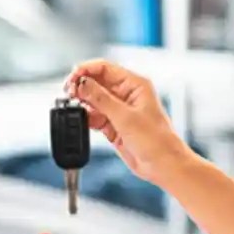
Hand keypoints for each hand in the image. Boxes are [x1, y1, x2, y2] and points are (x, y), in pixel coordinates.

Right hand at [67, 59, 191, 185]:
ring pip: (94, 100)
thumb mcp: (125, 117)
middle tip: (69, 93)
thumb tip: (83, 83)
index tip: (73, 78)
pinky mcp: (114, 125)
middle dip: (82, 87)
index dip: (86, 70)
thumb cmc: (157, 140)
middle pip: (97, 82)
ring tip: (75, 108)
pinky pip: (95, 116)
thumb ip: (101, 99)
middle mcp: (127, 95)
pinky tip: (85, 121)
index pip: (105, 68)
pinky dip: (88, 118)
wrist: (163, 166)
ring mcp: (120, 110)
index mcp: (135, 85)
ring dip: (84, 103)